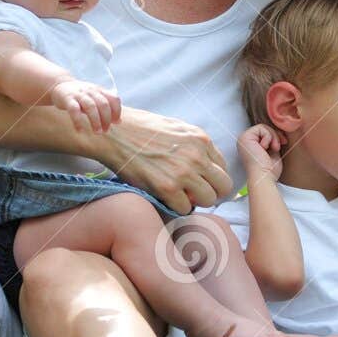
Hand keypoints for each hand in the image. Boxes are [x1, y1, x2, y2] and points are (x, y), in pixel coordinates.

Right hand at [50, 79, 120, 132]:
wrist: (59, 84)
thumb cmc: (81, 95)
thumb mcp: (95, 98)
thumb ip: (106, 108)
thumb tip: (119, 121)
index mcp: (99, 90)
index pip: (114, 99)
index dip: (117, 111)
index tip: (116, 122)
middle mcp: (91, 91)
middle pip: (103, 104)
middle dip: (107, 119)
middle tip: (106, 130)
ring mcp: (79, 94)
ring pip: (90, 107)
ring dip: (96, 121)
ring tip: (97, 132)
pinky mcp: (67, 99)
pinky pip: (74, 110)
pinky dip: (78, 121)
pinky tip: (80, 131)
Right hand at [102, 108, 232, 212]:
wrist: (114, 133)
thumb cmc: (141, 129)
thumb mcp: (176, 128)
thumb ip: (195, 146)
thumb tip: (206, 165)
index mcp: (201, 139)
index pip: (223, 168)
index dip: (213, 178)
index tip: (201, 182)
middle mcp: (197, 155)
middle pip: (223, 186)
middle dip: (212, 192)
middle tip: (195, 194)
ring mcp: (183, 172)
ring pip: (208, 200)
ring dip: (196, 202)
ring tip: (180, 196)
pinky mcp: (166, 187)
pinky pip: (186, 208)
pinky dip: (177, 207)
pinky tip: (166, 198)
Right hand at [237, 125, 283, 182]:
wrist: (264, 177)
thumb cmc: (269, 170)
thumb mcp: (273, 152)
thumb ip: (272, 142)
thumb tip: (279, 132)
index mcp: (250, 146)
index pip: (264, 133)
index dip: (275, 136)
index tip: (282, 143)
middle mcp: (244, 142)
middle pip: (264, 129)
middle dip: (275, 135)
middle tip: (278, 147)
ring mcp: (243, 139)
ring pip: (263, 127)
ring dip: (273, 137)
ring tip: (273, 148)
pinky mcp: (244, 137)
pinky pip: (261, 128)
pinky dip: (268, 137)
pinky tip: (265, 148)